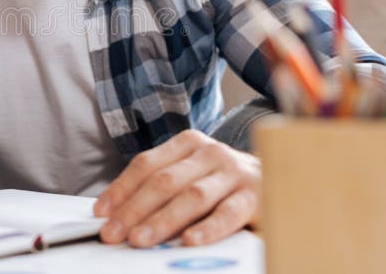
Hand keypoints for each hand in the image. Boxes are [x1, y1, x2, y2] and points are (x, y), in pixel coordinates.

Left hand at [94, 129, 260, 247]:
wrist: (283, 180)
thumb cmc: (225, 183)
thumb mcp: (192, 174)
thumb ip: (162, 186)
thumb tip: (117, 214)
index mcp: (188, 144)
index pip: (146, 165)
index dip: (121, 189)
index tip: (102, 213)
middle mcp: (210, 153)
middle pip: (164, 181)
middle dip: (134, 209)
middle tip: (113, 233)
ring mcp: (234, 173)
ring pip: (191, 196)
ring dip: (162, 220)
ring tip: (140, 239)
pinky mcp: (255, 197)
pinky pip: (227, 214)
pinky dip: (206, 229)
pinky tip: (188, 242)